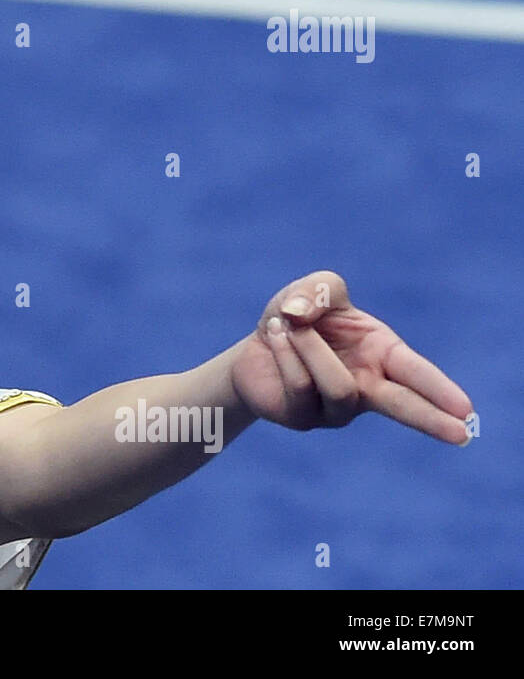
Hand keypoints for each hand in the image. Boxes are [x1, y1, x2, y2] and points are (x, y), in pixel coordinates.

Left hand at [230, 270, 473, 444]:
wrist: (258, 342)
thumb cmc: (298, 318)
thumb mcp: (314, 290)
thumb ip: (319, 289)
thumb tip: (301, 316)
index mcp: (383, 354)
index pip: (417, 374)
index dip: (440, 391)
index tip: (465, 411)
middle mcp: (367, 387)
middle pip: (402, 407)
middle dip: (430, 418)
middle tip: (459, 435)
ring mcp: (337, 409)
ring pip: (338, 386)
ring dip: (309, 347)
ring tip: (289, 326)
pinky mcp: (304, 418)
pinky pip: (301, 385)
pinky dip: (285, 351)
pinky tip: (274, 338)